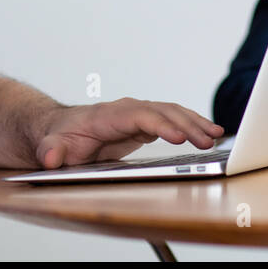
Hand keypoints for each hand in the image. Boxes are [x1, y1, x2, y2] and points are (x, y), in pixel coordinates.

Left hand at [34, 98, 226, 168]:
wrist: (60, 129)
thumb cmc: (59, 137)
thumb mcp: (51, 147)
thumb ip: (51, 152)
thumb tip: (51, 158)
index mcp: (107, 115)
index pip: (138, 116)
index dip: (159, 124)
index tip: (178, 136)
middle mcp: (126, 110)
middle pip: (161, 112)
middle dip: (186, 125)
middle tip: (208, 141)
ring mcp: (137, 114)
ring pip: (171, 112)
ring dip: (194, 122)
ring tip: (216, 135)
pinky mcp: (144, 122)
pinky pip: (172, 119)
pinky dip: (191, 124)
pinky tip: (209, 133)